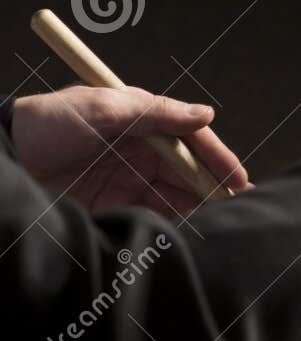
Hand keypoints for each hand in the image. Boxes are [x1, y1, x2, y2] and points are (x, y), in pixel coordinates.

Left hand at [10, 86, 249, 219]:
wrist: (4, 160)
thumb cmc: (47, 123)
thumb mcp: (102, 107)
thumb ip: (155, 112)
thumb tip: (206, 114)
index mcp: (141, 121)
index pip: (190, 139)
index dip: (217, 158)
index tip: (238, 180)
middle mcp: (139, 151)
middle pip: (188, 171)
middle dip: (213, 188)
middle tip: (236, 209)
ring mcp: (127, 181)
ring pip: (175, 196)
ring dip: (197, 209)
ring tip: (218, 225)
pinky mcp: (113, 208)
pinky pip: (153, 217)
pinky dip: (172, 225)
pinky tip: (188, 233)